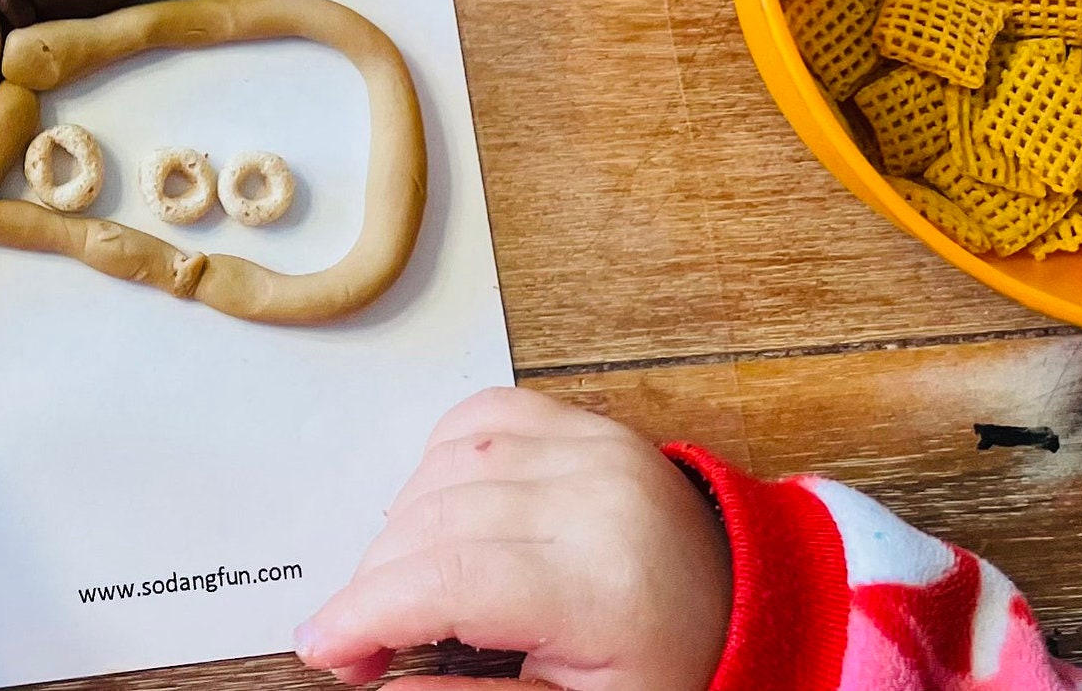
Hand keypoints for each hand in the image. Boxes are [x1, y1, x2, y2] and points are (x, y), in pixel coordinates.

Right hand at [295, 387, 729, 690]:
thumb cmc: (676, 670)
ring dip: (399, 528)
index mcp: (605, 588)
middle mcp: (599, 502)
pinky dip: (439, 459)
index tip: (324, 644)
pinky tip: (435, 510)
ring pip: (445, 467)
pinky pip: (482, 416)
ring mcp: (596, 451)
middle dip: (373, 585)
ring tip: (400, 587)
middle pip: (434, 525)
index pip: (447, 581)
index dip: (367, 611)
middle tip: (359, 644)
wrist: (757, 614)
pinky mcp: (590, 426)